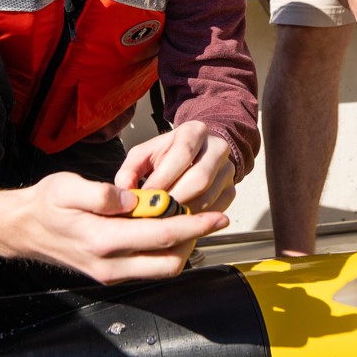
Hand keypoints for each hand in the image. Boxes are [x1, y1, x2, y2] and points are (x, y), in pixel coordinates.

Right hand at [0, 173, 226, 285]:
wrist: (22, 229)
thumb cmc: (44, 204)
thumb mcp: (67, 187)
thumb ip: (101, 194)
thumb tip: (132, 198)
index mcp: (102, 241)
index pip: (162, 236)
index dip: (194, 226)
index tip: (217, 215)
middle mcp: (110, 265)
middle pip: (170, 261)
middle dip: (195, 241)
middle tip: (210, 217)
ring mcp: (111, 273)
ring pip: (162, 268)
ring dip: (182, 248)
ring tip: (193, 220)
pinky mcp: (111, 273)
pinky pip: (149, 268)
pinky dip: (166, 252)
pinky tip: (170, 229)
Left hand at [115, 120, 235, 212]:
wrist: (197, 152)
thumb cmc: (166, 154)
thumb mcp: (145, 153)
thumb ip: (130, 169)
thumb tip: (124, 191)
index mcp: (195, 131)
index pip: (183, 153)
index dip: (163, 177)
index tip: (145, 196)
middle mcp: (217, 148)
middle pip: (200, 178)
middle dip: (174, 199)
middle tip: (154, 214)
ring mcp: (228, 170)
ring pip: (208, 197)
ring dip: (183, 214)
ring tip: (162, 222)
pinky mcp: (231, 190)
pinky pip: (215, 210)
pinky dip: (195, 220)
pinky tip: (178, 224)